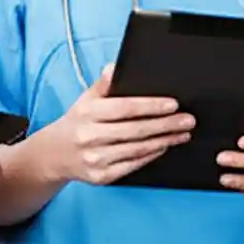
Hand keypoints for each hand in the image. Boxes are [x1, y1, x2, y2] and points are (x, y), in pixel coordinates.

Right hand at [43, 65, 192, 184]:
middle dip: (166, 124)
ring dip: (164, 141)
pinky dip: (151, 155)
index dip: (151, 106)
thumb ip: (103, 84)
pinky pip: (132, 165)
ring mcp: (95, 158)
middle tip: (188, 120)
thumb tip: (115, 67)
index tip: (173, 104)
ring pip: (137, 149)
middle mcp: (90, 136)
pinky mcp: (101, 176)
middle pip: (136, 130)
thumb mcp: (86, 99)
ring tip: (183, 133)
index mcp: (88, 113)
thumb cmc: (78, 122)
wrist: (55, 154)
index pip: (125, 108)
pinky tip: (164, 146)